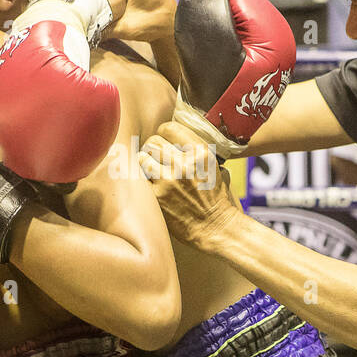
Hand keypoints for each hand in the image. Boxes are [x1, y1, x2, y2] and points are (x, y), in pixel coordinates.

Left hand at [138, 121, 240, 248]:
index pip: (169, 128)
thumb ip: (197, 151)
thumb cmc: (216, 198)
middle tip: (156, 157)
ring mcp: (170, 179)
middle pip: (154, 141)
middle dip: (153, 148)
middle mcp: (185, 162)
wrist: (215, 227)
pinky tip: (150, 184)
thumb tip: (177, 139)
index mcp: (201, 152)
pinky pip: (141, 177)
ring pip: (143, 156)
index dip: (163, 133)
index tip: (164, 140)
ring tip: (151, 169)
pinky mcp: (158, 195)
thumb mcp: (215, 167)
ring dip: (145, 162)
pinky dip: (143, 179)